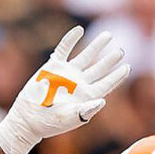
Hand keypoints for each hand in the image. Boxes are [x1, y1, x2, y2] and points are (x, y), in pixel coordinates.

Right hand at [0, 26, 129, 153]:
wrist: (27, 118)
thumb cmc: (49, 123)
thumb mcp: (69, 118)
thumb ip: (86, 111)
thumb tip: (103, 101)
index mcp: (87, 96)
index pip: (106, 84)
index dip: (117, 76)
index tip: (127, 67)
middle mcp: (79, 83)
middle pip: (99, 68)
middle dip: (110, 59)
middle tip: (121, 51)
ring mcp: (67, 74)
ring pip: (85, 56)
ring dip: (96, 46)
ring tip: (108, 35)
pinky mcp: (52, 67)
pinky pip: (63, 49)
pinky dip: (70, 40)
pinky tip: (78, 30)